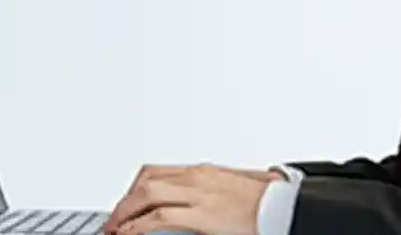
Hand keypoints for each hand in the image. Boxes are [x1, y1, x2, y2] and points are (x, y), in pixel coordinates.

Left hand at [102, 163, 286, 234]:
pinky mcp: (201, 215)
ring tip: (115, 227)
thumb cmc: (266, 202)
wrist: (285, 207)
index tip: (126, 203)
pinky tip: (128, 234)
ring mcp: (198, 194)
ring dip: (125, 211)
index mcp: (203, 172)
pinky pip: (158, 217)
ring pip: (146, 193)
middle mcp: (196, 177)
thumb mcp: (234, 189)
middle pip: (146, 179)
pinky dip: (137, 225)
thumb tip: (206, 200)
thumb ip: (214, 190)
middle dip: (125, 199)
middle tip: (115, 218)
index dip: (135, 188)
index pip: (156, 172)